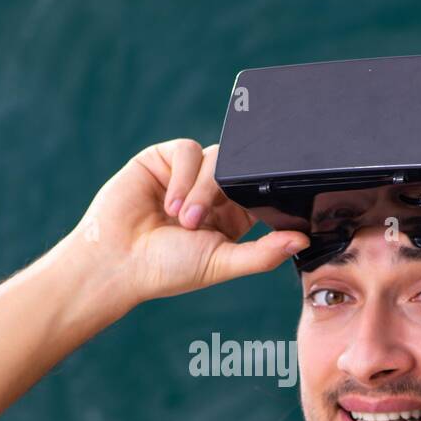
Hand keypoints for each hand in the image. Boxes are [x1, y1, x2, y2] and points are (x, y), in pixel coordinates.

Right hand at [61, 138, 308, 304]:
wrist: (117, 260)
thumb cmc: (166, 270)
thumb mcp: (222, 262)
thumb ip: (264, 253)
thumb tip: (303, 241)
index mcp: (232, 217)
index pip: (260, 191)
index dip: (263, 193)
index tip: (260, 207)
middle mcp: (212, 193)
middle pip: (239, 171)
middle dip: (223, 194)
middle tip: (198, 224)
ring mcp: (188, 175)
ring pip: (216, 158)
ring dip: (200, 190)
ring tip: (179, 219)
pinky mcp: (163, 159)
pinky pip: (187, 150)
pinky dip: (182, 176)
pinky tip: (166, 202)